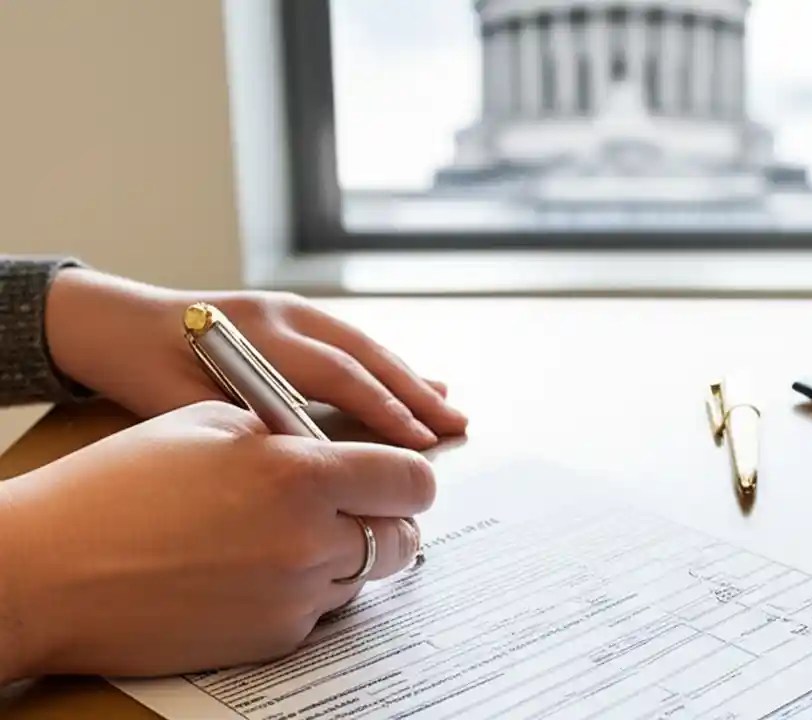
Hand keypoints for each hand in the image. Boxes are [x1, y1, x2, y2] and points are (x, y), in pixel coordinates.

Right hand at [0, 402, 433, 680]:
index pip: (411, 481)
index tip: (398, 477)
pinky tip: (251, 571)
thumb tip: (333, 446)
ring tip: (284, 536)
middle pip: (401, 537)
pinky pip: (319, 612)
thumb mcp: (210, 422)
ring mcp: (294, 597)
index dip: (410, 477)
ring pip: (363, 577)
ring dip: (343, 556)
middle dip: (383, 520)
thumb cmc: (117, 487)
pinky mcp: (273, 640)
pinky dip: (303, 591)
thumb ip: (289, 432)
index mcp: (301, 474)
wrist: (48, 571)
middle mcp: (310, 540)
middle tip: (349, 508)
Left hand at [44, 269, 465, 448]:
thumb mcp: (184, 403)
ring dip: (409, 377)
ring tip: (449, 405)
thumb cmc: (141, 368)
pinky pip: (349, 341)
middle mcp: (284, 314)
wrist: (111, 321)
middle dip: (415, 393)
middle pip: (366, 355)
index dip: (384, 410)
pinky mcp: (292, 315)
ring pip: (365, 345)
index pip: (338, 375)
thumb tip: (312, 454)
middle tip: (457, 425)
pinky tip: (412, 380)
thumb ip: (249, 420)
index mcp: (259, 334)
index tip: (420, 442)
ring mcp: (291, 309)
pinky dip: (384, 364)